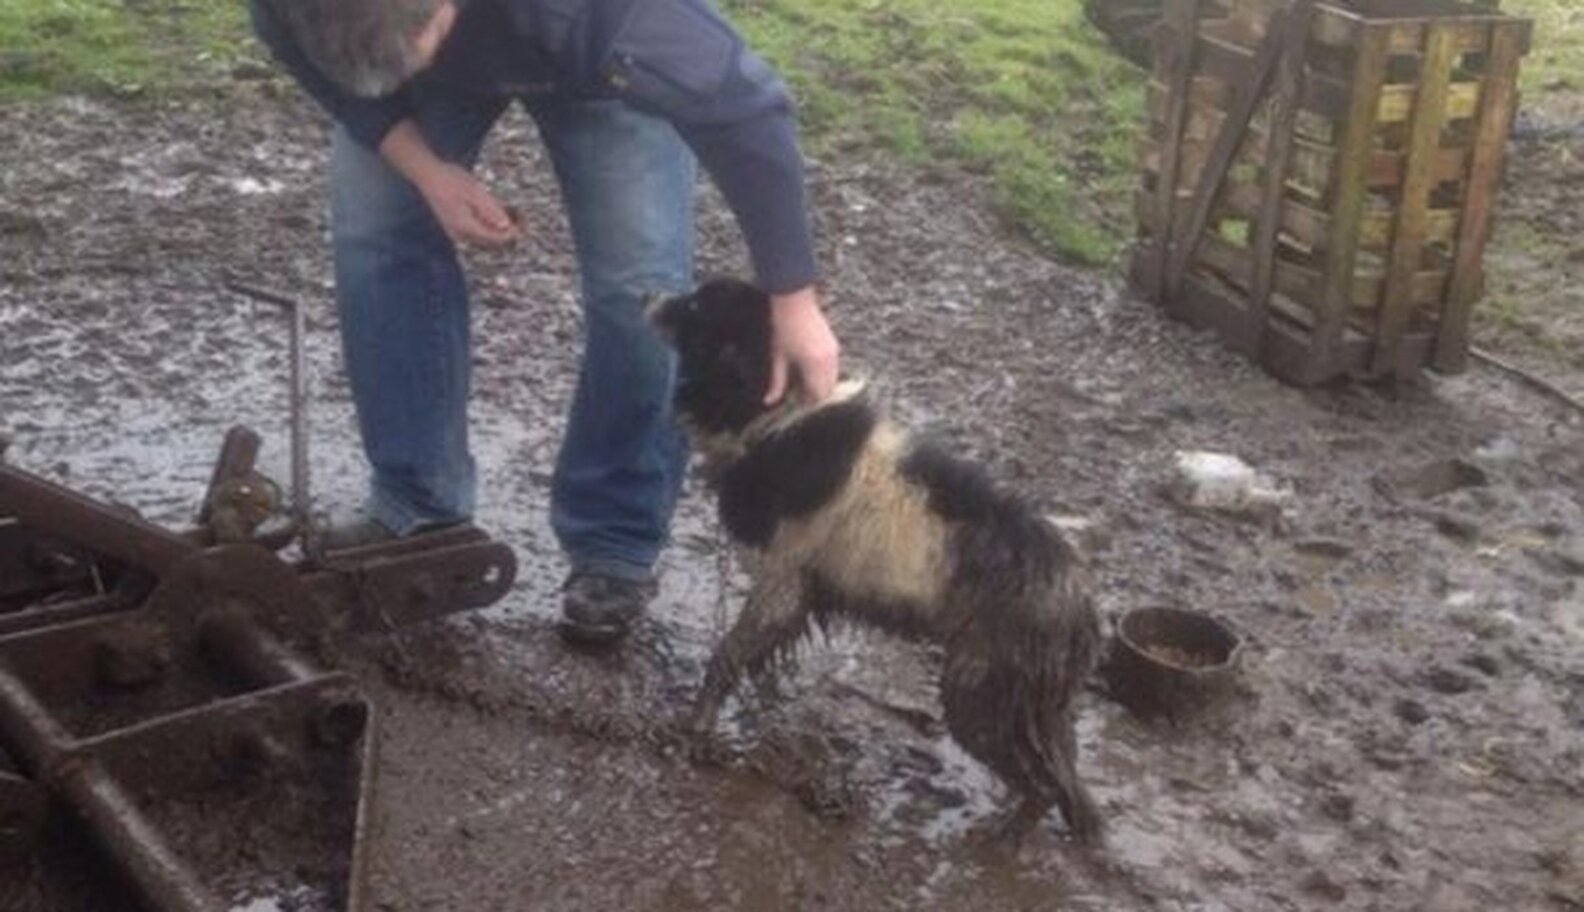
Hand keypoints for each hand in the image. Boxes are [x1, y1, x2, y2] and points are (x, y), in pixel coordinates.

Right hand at [414, 162, 519, 246]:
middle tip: (523, 221)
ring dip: (500, 230)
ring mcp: (457, 232)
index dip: (513, 234)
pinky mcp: (456, 226)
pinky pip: (478, 232)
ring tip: (514, 217)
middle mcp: (461, 234)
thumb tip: (506, 226)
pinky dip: (490, 226)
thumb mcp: (475, 191)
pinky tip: (498, 215)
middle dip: (508, 233)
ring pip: (485, 238)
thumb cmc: (451, 179)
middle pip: (491, 241)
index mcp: (466, 227)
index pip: (496, 238)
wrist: (428, 175)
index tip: (526, 227)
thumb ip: (491, 210)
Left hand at [766, 286, 839, 404]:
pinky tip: (808, 371)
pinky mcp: (834, 346)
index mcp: (814, 366)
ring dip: (820, 386)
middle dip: (815, 396)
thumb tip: (769, 401)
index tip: (794, 403)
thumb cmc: (783, 327)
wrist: (794, 300)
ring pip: (832, 380)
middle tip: (798, 396)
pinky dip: (824, 375)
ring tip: (802, 383)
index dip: (807, 403)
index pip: (817, 395)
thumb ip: (777, 382)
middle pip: (827, 390)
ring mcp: (834, 352)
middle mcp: (828, 361)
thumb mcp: (778, 357)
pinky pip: (833, 369)